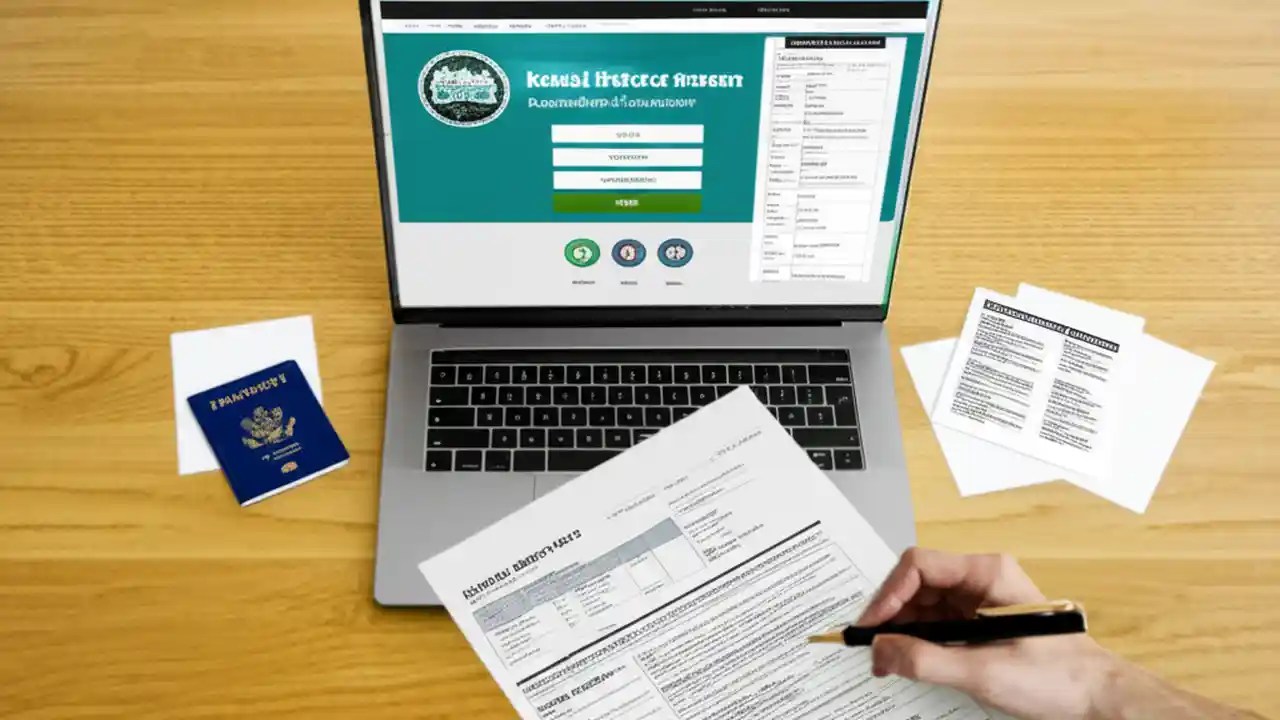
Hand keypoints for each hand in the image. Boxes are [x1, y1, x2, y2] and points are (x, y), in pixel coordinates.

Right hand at [858, 548, 1113, 719]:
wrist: (1097, 699)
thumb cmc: (1060, 677)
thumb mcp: (985, 672)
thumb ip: (926, 660)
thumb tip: (880, 650)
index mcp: (987, 574)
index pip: (919, 566)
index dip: (888, 594)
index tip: (870, 626)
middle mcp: (981, 580)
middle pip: (916, 584)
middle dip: (890, 616)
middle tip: (872, 649)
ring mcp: (979, 601)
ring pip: (922, 605)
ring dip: (901, 631)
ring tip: (886, 661)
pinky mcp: (978, 623)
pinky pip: (936, 624)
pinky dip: (916, 642)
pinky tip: (907, 662)